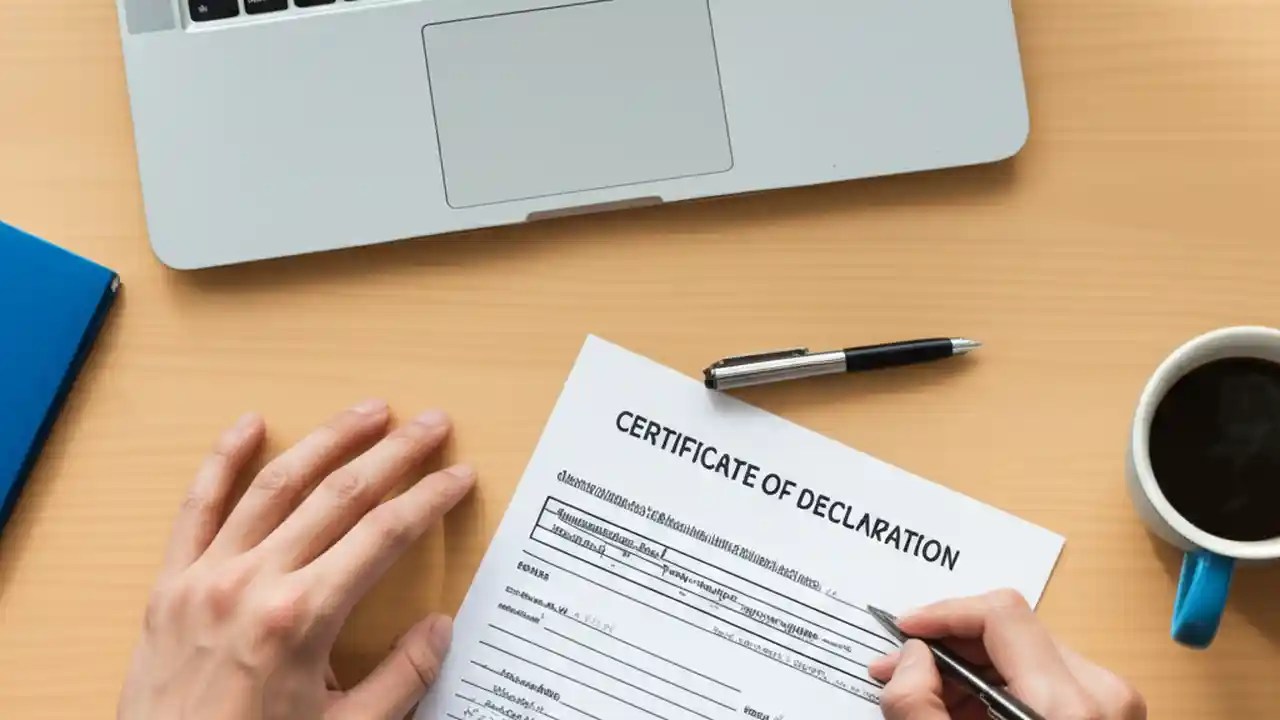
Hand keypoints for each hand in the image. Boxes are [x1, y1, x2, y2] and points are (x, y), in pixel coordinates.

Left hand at [117, 401, 476, 719]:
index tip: (456, 477)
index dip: (428, 499)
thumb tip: (440, 627)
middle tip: (431, 424)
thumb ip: (402, 677)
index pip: (384, 535)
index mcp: (302, 618)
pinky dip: (221, 460)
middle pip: (340, 495)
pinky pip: (196, 508)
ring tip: (368, 412)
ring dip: (327, 440)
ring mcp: (208, 577)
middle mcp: (255, 583)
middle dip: (394, 453)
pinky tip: (248, 425)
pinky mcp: (171, 585)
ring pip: (276, 485)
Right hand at [868, 590, 1145, 719]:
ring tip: (928, 702)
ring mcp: (1112, 708)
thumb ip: (918, 707)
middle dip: (947, 647)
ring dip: (969, 671)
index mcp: (1068, 706)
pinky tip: (964, 716)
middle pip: (1012, 632)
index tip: (902, 630)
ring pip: (1025, 655)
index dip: (943, 614)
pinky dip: (997, 690)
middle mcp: (1102, 696)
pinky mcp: (1109, 719)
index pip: (1002, 615)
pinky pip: (1044, 681)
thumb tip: (909, 659)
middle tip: (897, 670)